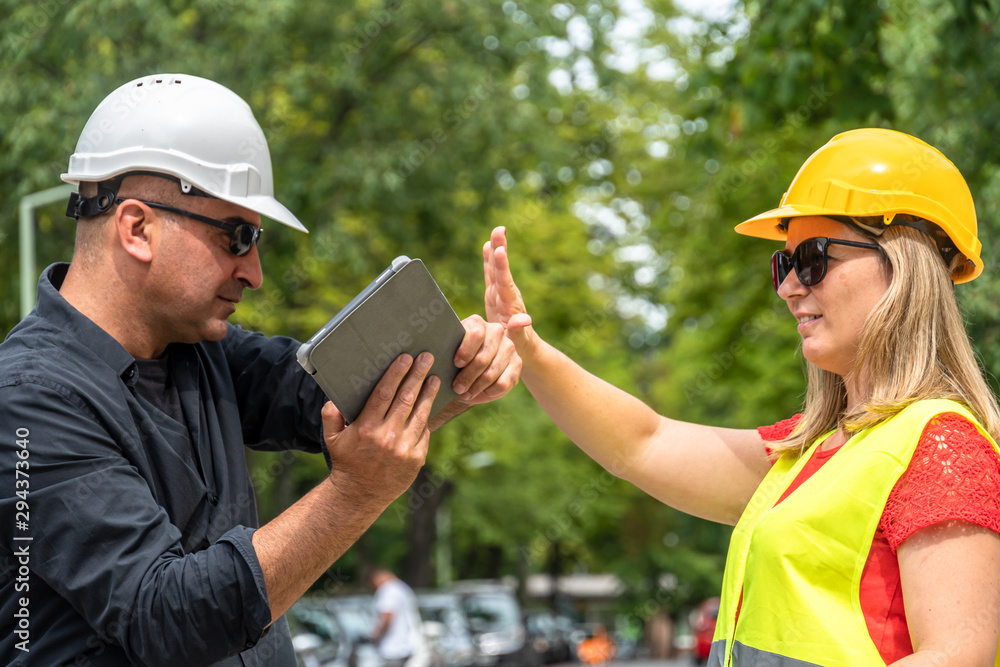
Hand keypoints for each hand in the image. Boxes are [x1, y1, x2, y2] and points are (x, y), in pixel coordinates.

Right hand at [322, 352, 439, 505]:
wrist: (359, 495)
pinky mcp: (416, 459)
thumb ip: (330, 415)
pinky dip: (426, 418)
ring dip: (429, 393)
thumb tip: (334, 397)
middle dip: (418, 375)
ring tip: (435, 378)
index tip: (405, 358)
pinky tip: (429, 405)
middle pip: (406, 399)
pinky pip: (424, 432)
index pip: (384, 393)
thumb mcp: (332, 438)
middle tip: (427, 358)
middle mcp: (387, 437)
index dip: (396, 374)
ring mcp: (404, 449)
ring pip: (420, 414)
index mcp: (366, 428)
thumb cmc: (346, 461)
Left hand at [447, 314, 520, 405]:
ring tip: (466, 393)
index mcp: (476, 323)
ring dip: (477, 387)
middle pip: (483, 357)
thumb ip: (444, 347)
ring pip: (492, 372)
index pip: (476, 334)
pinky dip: (490, 391)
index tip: (456, 364)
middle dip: (468, 376)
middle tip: (457, 388)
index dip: (465, 351)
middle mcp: (496, 331)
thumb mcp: (446, 353)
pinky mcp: (517, 363)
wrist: (468, 374)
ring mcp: (508, 347)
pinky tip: (481, 392)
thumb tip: (432, 346)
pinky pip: (504, 382)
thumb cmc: (454, 362)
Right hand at [483, 226, 532, 349]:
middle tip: (499, 230)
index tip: (500, 250)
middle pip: (500, 270)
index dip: (501, 266)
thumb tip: (523, 319)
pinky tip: (488, 246)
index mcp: (509, 305)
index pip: (504, 282)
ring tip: (497, 231)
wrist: (523, 347)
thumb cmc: (519, 346)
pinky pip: (491, 275)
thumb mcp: (519, 341)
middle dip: (499, 249)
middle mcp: (505, 295)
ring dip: (495, 249)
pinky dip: (489, 261)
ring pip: (496, 269)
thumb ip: (519, 330)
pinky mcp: (495, 295)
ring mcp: (500, 294)